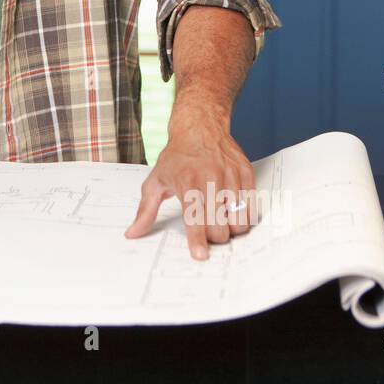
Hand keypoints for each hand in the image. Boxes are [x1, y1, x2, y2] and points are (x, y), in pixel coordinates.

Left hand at [124, 115, 255, 258]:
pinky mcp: (246, 174)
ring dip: (230, 229)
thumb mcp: (155, 182)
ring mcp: (232, 177)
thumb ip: (145, 211)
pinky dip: (242, 215)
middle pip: (220, 227)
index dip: (198, 240)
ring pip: (239, 221)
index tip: (200, 255)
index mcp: (187, 183)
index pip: (195, 219)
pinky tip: (231, 208)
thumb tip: (133, 233)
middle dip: (214, 236)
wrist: (200, 128)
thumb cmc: (177, 157)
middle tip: (207, 229)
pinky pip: (251, 207)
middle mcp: (211, 180)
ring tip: (220, 219)